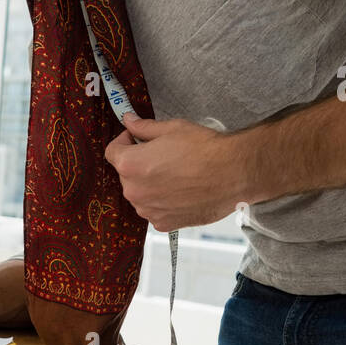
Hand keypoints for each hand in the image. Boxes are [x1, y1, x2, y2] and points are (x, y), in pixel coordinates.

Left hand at [104, 113, 249, 231]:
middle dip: (139, 163)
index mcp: (130, 164)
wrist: (233, 174)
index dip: (124, 141)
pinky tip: (182, 191)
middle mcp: (134, 191)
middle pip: (126, 174)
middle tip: (164, 155)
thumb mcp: (172, 128)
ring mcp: (148, 210)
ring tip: (176, 174)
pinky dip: (163, 202)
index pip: (112, 151)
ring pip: (140, 193)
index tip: (137, 138)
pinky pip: (155, 210)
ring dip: (150, 184)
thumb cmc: (205, 149)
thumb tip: (129, 120)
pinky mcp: (163, 224)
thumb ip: (144, 127)